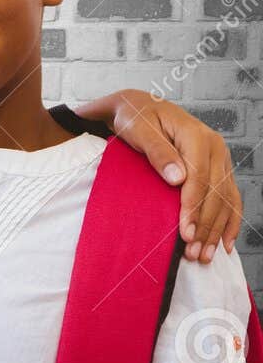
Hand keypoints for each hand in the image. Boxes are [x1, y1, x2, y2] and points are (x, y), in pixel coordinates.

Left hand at [75, 89, 241, 262]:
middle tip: (193, 253)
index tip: (185, 233)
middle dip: (206, 226)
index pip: (200, 178)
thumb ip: (157, 151)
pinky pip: (230, 198)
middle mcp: (215, 147)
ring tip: (204, 256)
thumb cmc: (134, 116)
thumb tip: (178, 179)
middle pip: (216, 193)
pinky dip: (229, 221)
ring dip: (217, 230)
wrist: (137, 106)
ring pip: (225, 199)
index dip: (193, 207)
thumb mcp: (138, 128)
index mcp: (197, 136)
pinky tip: (225, 243)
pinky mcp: (218, 169)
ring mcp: (220, 159)